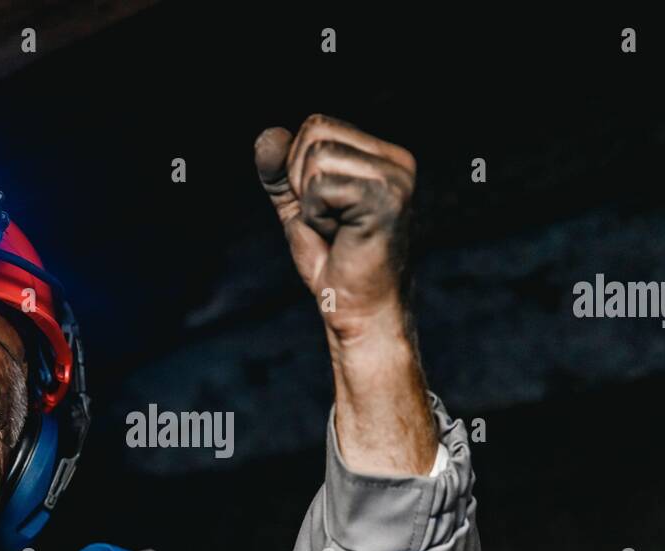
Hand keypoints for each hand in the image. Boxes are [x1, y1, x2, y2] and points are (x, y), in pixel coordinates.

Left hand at [255, 114, 416, 345]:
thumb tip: (267, 136)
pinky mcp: (386, 196)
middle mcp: (397, 160)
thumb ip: (280, 171)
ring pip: (316, 155)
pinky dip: (317, 216)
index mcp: (383, 156)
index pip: (316, 125)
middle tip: (330, 224)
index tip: (326, 212)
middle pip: (314, 131)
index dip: (299, 171)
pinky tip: (341, 237)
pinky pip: (320, 185)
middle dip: (302, 183)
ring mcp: (396, 176)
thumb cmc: (334, 264)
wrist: (357, 311)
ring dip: (311, 203)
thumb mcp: (298, 208)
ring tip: (337, 231)